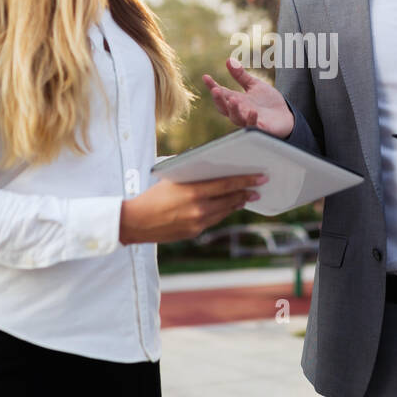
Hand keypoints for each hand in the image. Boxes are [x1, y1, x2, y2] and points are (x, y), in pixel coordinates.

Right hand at [120, 174, 267, 244]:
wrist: (136, 222)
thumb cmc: (152, 195)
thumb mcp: (171, 178)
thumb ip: (191, 172)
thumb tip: (209, 164)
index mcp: (193, 191)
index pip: (227, 184)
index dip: (246, 181)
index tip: (260, 178)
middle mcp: (198, 209)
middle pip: (230, 200)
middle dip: (245, 193)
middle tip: (257, 189)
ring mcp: (197, 223)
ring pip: (224, 212)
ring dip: (236, 204)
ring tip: (245, 198)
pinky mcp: (194, 232)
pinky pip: (213, 220)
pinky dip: (221, 212)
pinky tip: (227, 207)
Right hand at [201, 57, 294, 138]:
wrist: (286, 117)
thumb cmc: (268, 102)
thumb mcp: (254, 85)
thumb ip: (241, 76)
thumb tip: (228, 60)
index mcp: (237, 100)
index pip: (222, 93)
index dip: (212, 86)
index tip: (206, 77)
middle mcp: (240, 111)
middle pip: (224, 108)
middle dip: (219, 100)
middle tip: (215, 90)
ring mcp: (249, 120)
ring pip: (236, 118)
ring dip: (233, 110)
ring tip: (232, 99)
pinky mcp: (261, 128)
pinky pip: (253, 126)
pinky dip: (251, 120)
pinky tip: (253, 112)